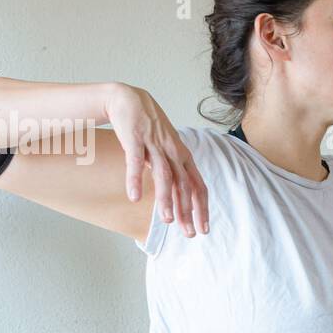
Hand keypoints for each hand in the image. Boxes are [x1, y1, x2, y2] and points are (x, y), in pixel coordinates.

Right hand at [106, 83, 209, 237]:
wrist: (129, 99)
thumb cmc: (148, 129)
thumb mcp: (165, 151)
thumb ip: (170, 172)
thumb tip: (175, 196)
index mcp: (182, 157)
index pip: (198, 186)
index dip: (202, 208)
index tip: (203, 229)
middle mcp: (173, 152)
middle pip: (185, 186)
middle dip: (188, 211)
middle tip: (190, 233)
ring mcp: (155, 145)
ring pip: (164, 176)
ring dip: (166, 200)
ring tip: (167, 221)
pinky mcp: (135, 138)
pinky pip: (135, 162)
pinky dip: (135, 180)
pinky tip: (134, 197)